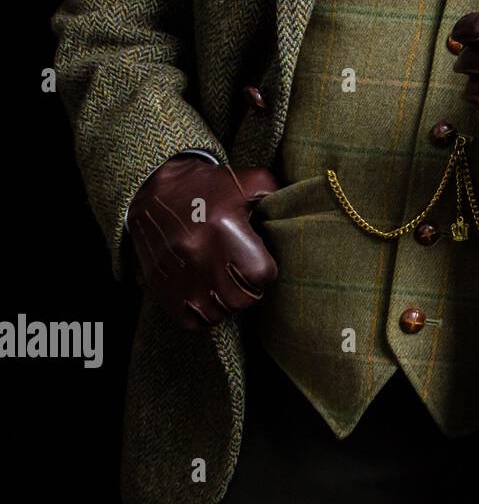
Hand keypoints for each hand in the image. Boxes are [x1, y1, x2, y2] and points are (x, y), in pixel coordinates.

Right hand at [126, 156, 278, 330]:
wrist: (153, 189)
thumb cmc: (211, 187)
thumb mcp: (251, 181)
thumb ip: (281, 197)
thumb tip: (301, 214)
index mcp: (223, 228)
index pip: (261, 275)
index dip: (266, 272)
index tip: (260, 261)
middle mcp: (197, 254)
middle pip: (241, 301)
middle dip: (249, 291)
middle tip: (244, 275)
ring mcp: (176, 275)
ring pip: (216, 315)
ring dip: (227, 304)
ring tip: (225, 283)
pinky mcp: (160, 288)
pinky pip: (190, 322)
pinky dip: (203, 315)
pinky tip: (207, 294)